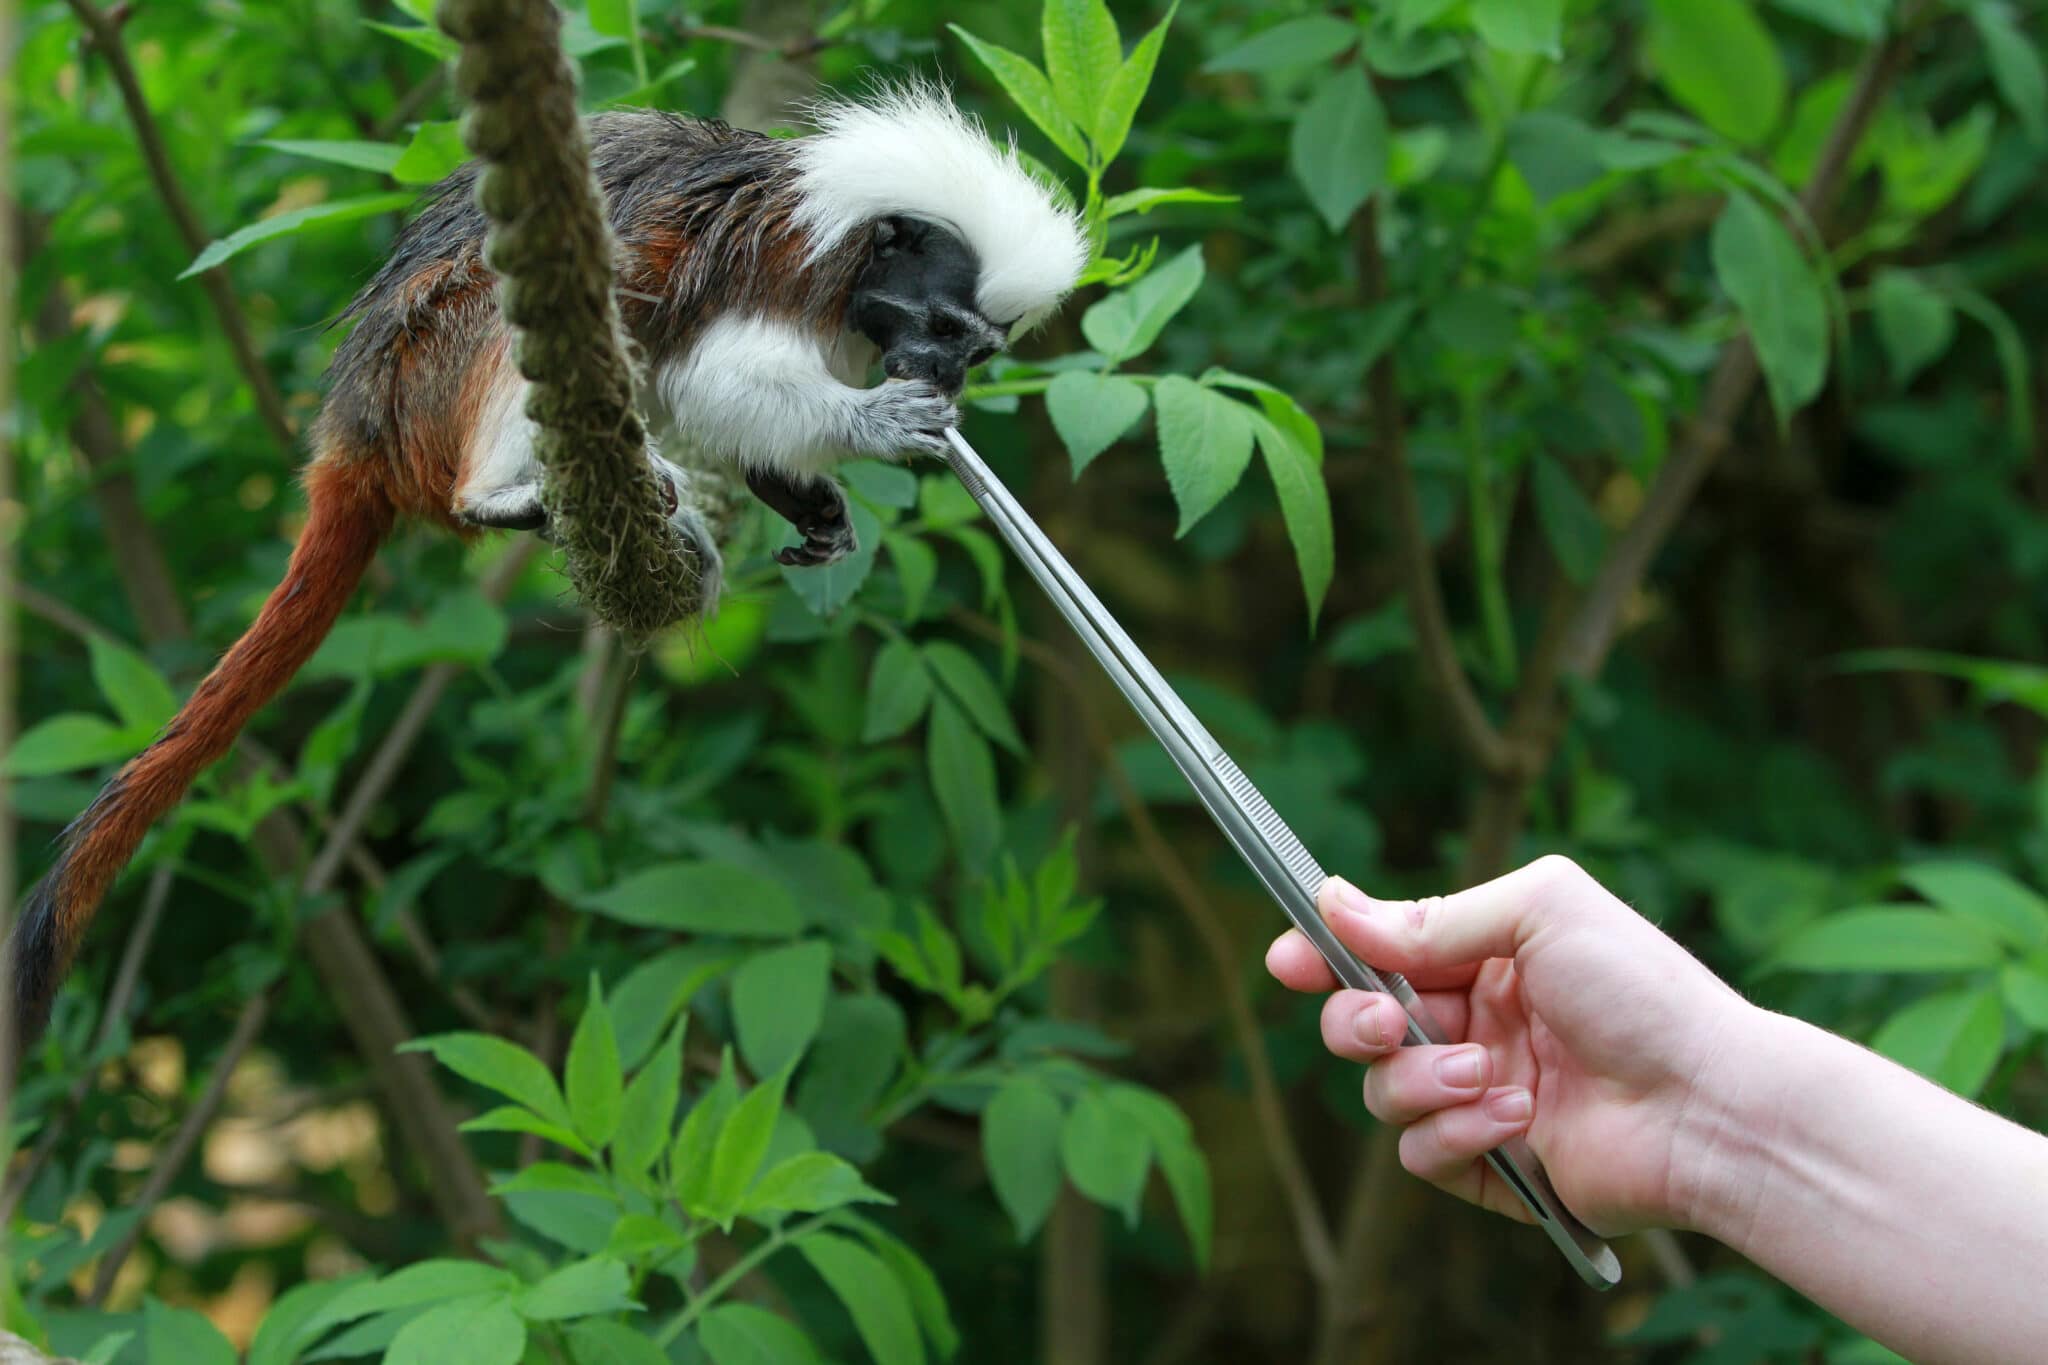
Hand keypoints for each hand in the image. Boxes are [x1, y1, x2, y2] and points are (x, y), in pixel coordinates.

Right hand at [1266, 855, 1756, 1233]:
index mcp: (1484, 960)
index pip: (1378, 953)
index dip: (1324, 954)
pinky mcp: (1492, 1166)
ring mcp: (1479, 1097)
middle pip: (1358, 1024)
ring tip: (1485, 1073)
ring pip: (1379, 1092)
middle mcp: (1474, 1026)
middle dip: (1353, 1021)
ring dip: (1418, 1079)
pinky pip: (1419, 1154)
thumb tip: (1334, 903)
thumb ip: (1433, 917)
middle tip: (1384, 1020)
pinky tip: (1516, 1116)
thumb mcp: (1539, 912)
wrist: (1712, 1102)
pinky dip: (1454, 1132)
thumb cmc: (1643, 993)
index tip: (1287, 958)